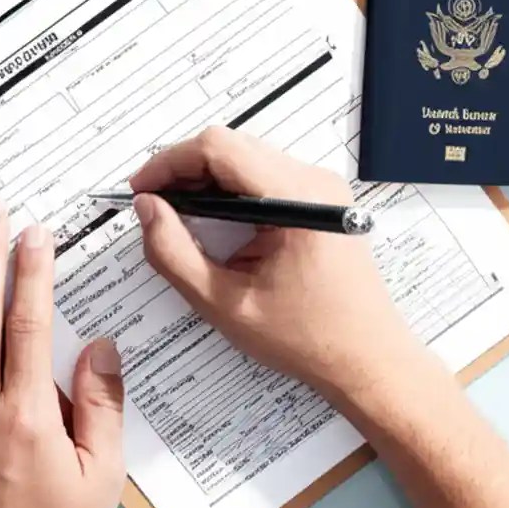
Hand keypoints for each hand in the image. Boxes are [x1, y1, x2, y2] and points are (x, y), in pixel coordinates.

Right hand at [130, 127, 428, 403]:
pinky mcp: (322, 203)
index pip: (219, 148)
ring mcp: (322, 189)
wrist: (368, 360)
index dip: (169, 163)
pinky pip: (265, 178)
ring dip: (206, 181)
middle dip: (183, 171)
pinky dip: (230, 192)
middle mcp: (315, 182)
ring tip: (177, 219)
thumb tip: (147, 209)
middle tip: (152, 207)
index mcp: (297, 199)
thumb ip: (174, 253)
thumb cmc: (308, 339)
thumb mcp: (225, 303)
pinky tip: (212, 225)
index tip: (141, 191)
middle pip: (231, 147)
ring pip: (246, 159)